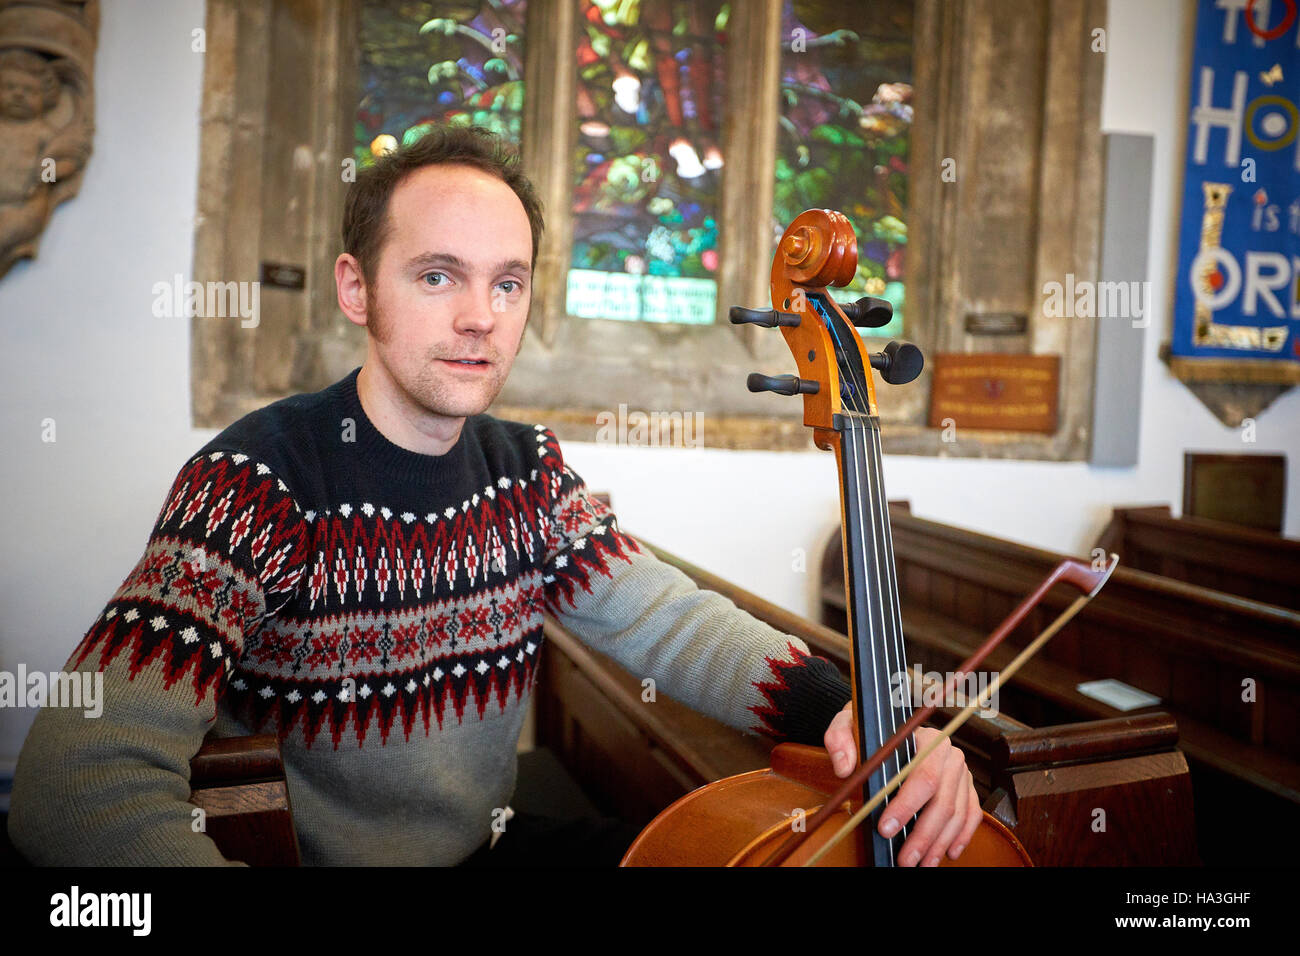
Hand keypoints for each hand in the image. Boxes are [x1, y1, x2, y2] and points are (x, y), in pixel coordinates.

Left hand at [823, 703, 981, 865]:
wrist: (886, 723)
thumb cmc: (870, 727)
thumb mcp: (849, 723)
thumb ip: (841, 739)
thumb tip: (844, 767)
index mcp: (926, 738)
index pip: (922, 775)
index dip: (906, 805)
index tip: (886, 828)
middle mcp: (949, 755)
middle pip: (943, 801)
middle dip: (923, 835)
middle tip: (905, 858)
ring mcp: (960, 772)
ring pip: (956, 813)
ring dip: (939, 843)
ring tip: (920, 863)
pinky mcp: (966, 787)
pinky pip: (970, 814)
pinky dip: (961, 836)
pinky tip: (947, 853)